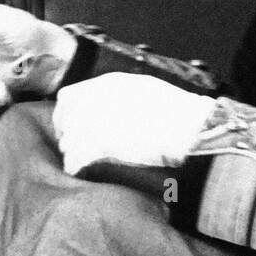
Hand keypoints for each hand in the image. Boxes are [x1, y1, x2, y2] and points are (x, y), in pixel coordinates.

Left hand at [53, 73, 217, 176]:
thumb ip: (124, 96)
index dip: (68, 115)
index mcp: (108, 85)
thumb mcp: (148, 91)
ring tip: (90, 162)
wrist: (189, 129)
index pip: (69, 98)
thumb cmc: (179, 113)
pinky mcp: (96, 145)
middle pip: (66, 121)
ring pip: (69, 143)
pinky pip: (74, 161)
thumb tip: (114, 109)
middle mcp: (96, 99)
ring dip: (76, 154)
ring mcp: (93, 122)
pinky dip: (79, 168)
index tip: (73, 127)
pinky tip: (90, 171)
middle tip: (79, 149)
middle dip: (70, 136)